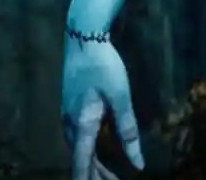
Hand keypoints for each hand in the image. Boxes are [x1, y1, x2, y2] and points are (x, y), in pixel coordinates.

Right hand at [61, 30, 144, 178]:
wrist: (83, 38)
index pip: (82, 164)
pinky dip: (90, 149)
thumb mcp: (120, 97)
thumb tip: (137, 162)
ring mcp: (69, 115)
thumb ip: (128, 130)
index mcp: (82, 125)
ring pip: (80, 149)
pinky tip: (101, 148)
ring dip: (93, 164)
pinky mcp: (72, 107)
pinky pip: (80, 137)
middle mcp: (70, 124)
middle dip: (95, 175)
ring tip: (109, 175)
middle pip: (81, 159)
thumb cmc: (104, 66)